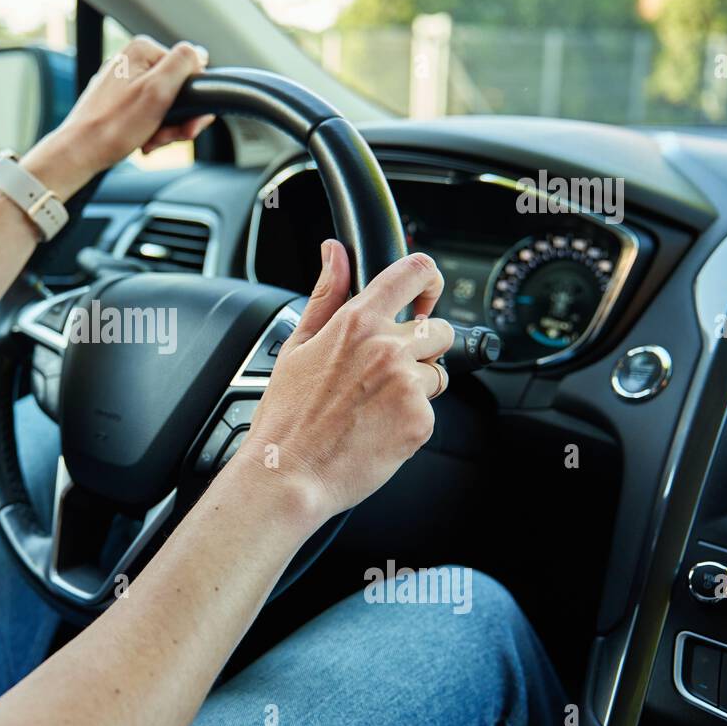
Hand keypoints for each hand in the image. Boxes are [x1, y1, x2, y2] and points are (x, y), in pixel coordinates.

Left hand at [23, 36, 213, 198]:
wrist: (79, 153)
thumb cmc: (114, 125)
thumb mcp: (158, 90)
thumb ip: (184, 63)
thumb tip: (200, 53)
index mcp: (142, 49)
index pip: (189, 70)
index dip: (193, 101)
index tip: (186, 125)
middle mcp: (132, 60)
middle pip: (177, 89)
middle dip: (178, 119)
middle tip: (166, 138)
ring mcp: (124, 81)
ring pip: (164, 105)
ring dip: (165, 129)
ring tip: (150, 142)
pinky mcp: (118, 101)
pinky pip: (147, 114)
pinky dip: (151, 130)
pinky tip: (143, 142)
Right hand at [227, 241, 453, 536]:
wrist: (288, 474)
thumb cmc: (287, 417)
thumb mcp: (297, 345)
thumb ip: (325, 293)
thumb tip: (334, 251)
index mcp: (357, 323)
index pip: (413, 273)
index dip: (428, 278)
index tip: (425, 294)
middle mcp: (388, 348)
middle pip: (439, 329)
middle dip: (423, 348)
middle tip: (387, 373)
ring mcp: (407, 385)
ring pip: (438, 374)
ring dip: (417, 387)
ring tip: (374, 407)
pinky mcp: (420, 421)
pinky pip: (431, 411)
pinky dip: (410, 421)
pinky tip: (377, 429)